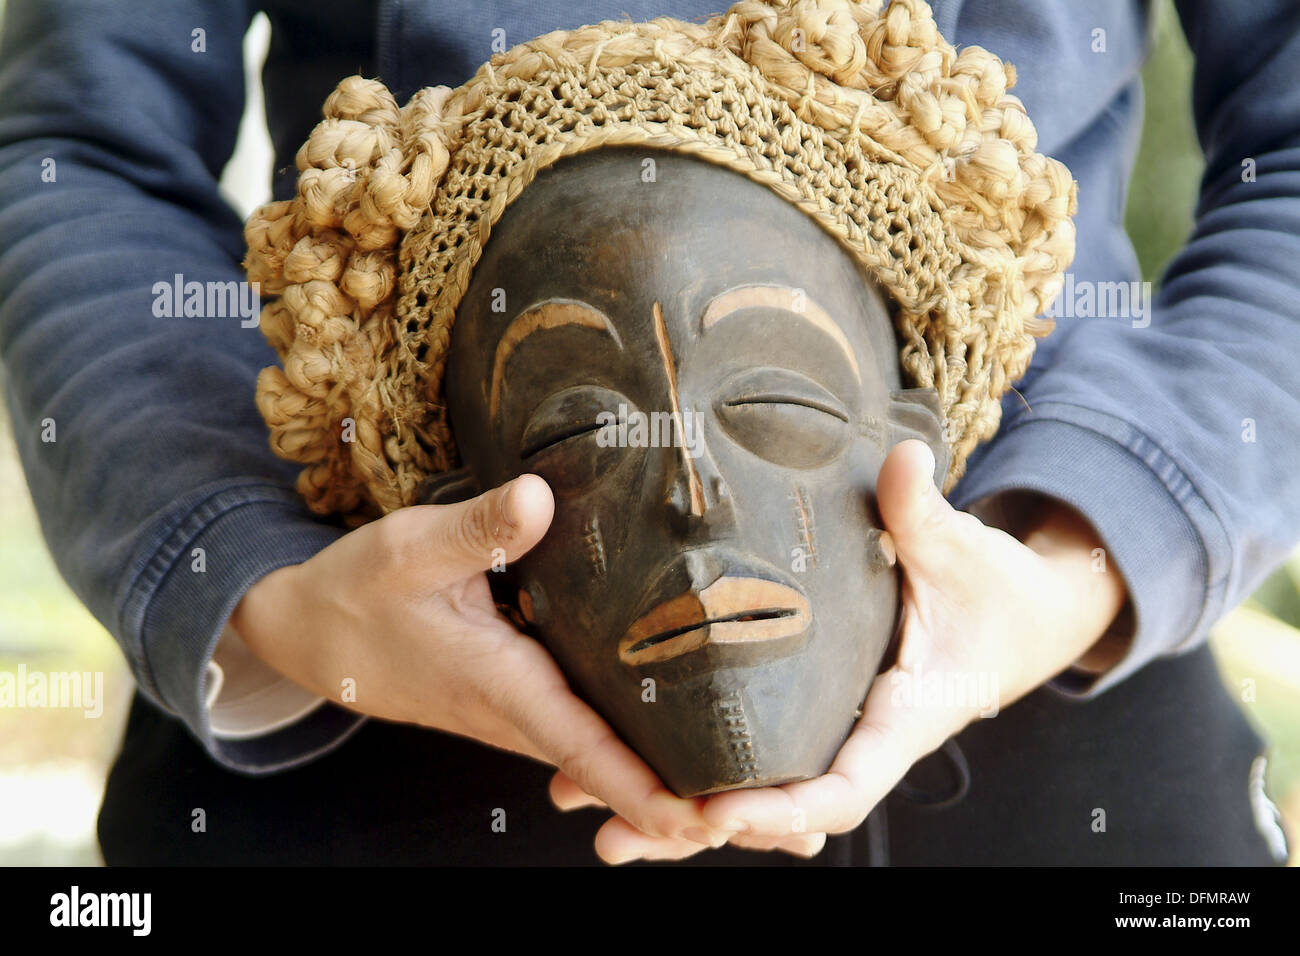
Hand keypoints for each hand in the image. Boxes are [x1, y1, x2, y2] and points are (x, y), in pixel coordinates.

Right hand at [230, 474, 732, 850]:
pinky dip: (648, 753)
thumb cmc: (362, 592)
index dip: (650, 790)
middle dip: (694, 802)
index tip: (711, 820)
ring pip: (614, 762)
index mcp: (505, 687)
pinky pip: (599, 738)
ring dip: (680, 782)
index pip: (590, 750)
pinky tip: (698, 742)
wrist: (315, 633)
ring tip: (769, 791)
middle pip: (621, 774)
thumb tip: (543, 498)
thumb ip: (478, 528)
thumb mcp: (410, 548)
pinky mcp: (529, 698)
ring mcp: (529, 712)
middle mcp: (526, 714)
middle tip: (788, 814)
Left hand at [553, 439, 1126, 860]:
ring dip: (681, 811)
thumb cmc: (996, 594)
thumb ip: (926, 511)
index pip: (843, 789)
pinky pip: (753, 756)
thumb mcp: (963, 552)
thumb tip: (905, 455)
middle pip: (777, 810)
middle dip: (700, 829)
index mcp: (901, 721)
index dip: (782, 809)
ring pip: (756, 792)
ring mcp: (832, 733)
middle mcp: (860, 741)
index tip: (717, 812)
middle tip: (614, 834)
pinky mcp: (811, 714)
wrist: (1019, 620)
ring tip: (588, 807)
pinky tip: (628, 764)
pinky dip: (700, 771)